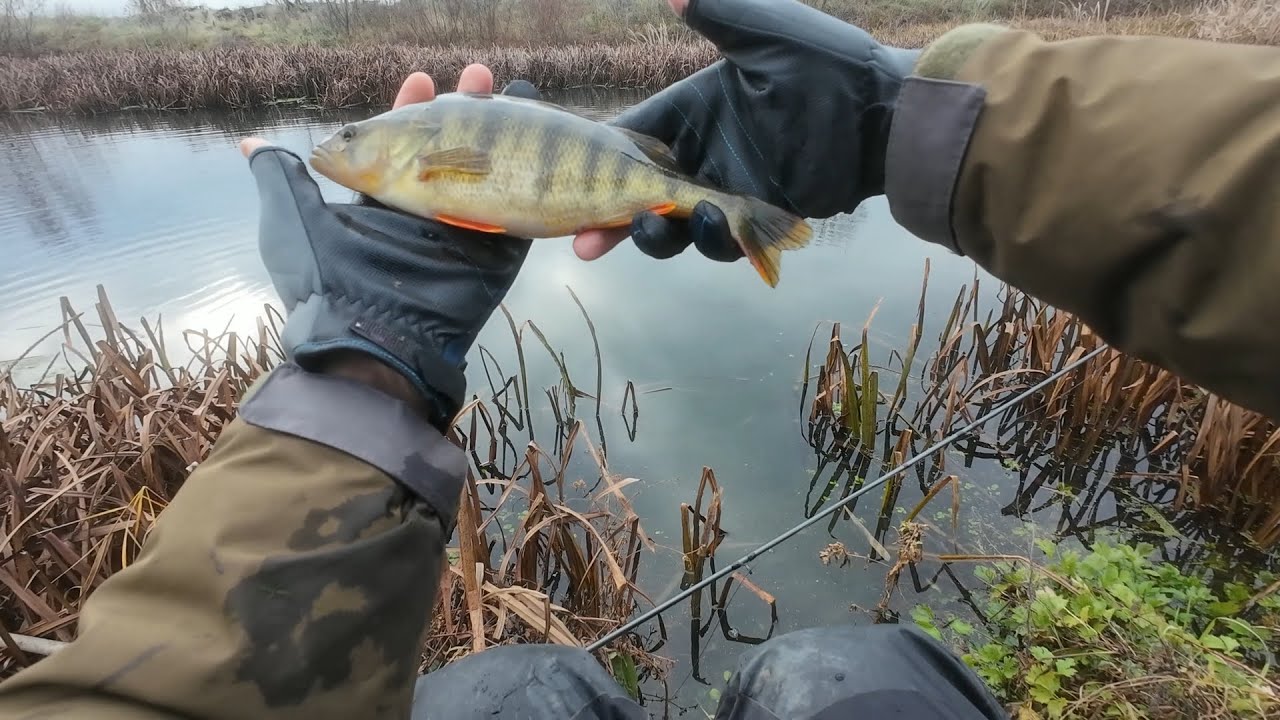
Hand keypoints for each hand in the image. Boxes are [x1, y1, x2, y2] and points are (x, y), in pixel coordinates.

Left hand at [239, 66, 537, 431]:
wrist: (373, 342)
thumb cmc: (325, 281)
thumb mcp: (290, 220)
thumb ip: (280, 177)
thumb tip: (251, 145)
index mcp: (380, 199)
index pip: (399, 142)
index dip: (411, 109)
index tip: (421, 80)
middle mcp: (422, 211)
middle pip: (450, 147)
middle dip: (465, 109)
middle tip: (477, 76)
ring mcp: (459, 230)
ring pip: (486, 169)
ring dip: (501, 130)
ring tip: (513, 92)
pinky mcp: (491, 252)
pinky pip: (516, 207)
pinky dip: (531, 173)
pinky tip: (541, 136)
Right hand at [572, 0, 919, 263]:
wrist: (885, 114)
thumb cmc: (829, 66)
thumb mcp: (768, 36)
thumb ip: (720, 16)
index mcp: (693, 113)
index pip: (631, 141)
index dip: (598, 167)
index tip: (567, 188)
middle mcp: (704, 155)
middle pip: (640, 196)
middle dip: (613, 219)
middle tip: (587, 241)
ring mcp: (730, 190)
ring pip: (675, 227)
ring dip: (658, 233)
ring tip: (656, 221)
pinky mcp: (759, 218)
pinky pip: (723, 241)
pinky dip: (711, 239)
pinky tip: (713, 224)